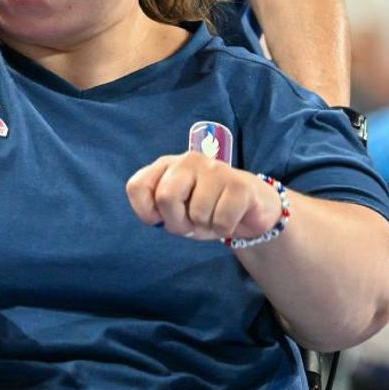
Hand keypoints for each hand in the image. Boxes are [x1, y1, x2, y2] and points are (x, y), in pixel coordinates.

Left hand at [125, 152, 283, 241]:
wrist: (251, 207)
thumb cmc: (207, 209)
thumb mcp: (177, 212)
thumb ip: (160, 211)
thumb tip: (157, 217)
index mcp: (167, 165)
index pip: (137, 186)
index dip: (145, 211)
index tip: (159, 220)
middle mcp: (189, 160)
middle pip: (165, 197)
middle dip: (177, 222)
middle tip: (191, 225)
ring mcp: (215, 168)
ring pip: (197, 213)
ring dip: (205, 226)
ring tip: (214, 217)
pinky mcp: (240, 184)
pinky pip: (222, 220)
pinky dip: (224, 229)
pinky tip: (230, 218)